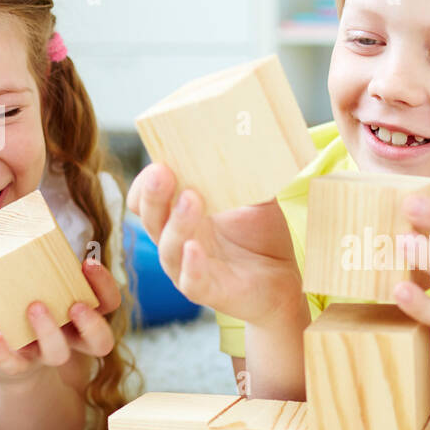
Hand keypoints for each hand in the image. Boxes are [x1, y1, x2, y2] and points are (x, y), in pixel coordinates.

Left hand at [0, 257, 119, 382]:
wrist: (13, 358)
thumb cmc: (28, 309)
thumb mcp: (39, 287)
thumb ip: (37, 265)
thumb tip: (22, 221)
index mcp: (84, 316)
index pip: (108, 302)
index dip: (104, 285)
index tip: (87, 263)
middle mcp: (73, 339)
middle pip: (101, 342)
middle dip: (92, 324)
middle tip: (76, 305)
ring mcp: (46, 354)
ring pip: (59, 354)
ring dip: (48, 332)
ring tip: (34, 307)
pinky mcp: (18, 365)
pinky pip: (14, 365)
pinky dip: (4, 353)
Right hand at [126, 163, 301, 327]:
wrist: (283, 280)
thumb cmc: (262, 238)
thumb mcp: (256, 199)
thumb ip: (247, 174)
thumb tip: (248, 139)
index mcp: (182, 215)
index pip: (146, 199)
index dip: (146, 183)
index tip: (160, 161)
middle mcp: (178, 240)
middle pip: (151, 218)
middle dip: (153, 194)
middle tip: (163, 172)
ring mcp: (189, 267)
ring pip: (168, 247)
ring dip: (177, 223)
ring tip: (191, 199)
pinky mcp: (207, 291)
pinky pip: (190, 281)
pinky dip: (191, 265)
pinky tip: (194, 249)